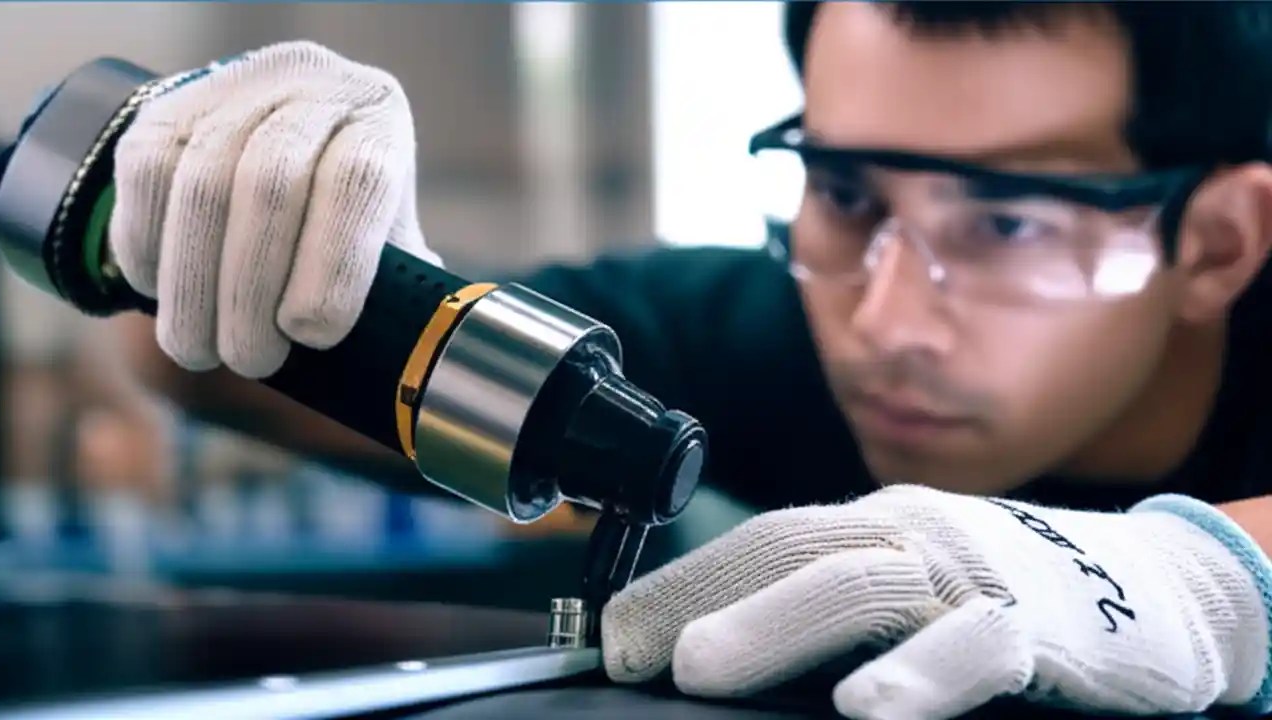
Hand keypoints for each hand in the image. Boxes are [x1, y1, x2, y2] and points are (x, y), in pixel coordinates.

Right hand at [110, 41, 441, 378]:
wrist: (286, 152)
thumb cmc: (346, 221)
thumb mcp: (387, 244)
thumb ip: (395, 292)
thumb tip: (391, 356)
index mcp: (377, 118)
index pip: (356, 178)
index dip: (333, 263)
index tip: (313, 335)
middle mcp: (311, 86)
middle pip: (269, 183)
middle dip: (250, 290)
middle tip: (250, 361)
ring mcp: (235, 86)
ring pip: (201, 184)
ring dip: (192, 285)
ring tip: (199, 350)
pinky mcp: (167, 104)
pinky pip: (145, 172)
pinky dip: (146, 244)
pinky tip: (158, 293)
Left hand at [601, 485, 1269, 718]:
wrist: (1160, 586)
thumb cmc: (1010, 590)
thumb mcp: (913, 581)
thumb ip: (834, 605)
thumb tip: (725, 650)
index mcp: (874, 524)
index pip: (761, 539)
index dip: (684, 580)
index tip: (617, 632)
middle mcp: (913, 534)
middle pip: (790, 549)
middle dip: (702, 596)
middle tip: (631, 648)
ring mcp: (975, 574)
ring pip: (861, 587)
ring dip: (772, 627)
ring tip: (703, 669)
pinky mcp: (1040, 627)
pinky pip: (974, 649)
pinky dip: (919, 677)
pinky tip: (870, 709)